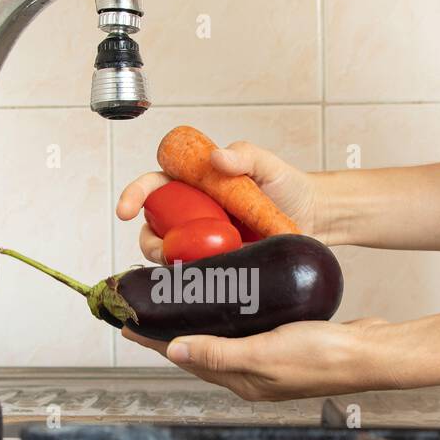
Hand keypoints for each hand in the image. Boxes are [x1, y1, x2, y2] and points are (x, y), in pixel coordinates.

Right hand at [115, 140, 323, 262]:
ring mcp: (203, 241)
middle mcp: (192, 213)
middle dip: (148, 241)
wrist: (314, 218)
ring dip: (166, 264)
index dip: (133, 195)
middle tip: (163, 251)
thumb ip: (244, 155)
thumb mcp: (266, 164)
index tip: (125, 210)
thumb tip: (216, 157)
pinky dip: (188, 281)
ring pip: (168, 255)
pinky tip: (197, 284)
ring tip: (185, 266)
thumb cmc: (287, 186)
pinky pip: (194, 275)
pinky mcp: (216, 264)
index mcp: (194, 184)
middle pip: (152, 227)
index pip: (154, 186)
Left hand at [121, 318, 399, 400]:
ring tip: (176, 302)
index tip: (127, 324)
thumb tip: (176, 351)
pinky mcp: (282, 342)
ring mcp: (266, 359)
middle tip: (144, 308)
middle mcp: (250, 374)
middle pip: (197, 350)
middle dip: (168, 332)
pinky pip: (243, 330)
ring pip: (218, 340)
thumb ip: (220, 352)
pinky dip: (226, 316)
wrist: (371, 352)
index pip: (185, 358)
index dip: (154, 341)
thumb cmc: (326, 357)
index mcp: (242, 381)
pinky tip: (227, 301)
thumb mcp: (265, 353)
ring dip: (195, 323)